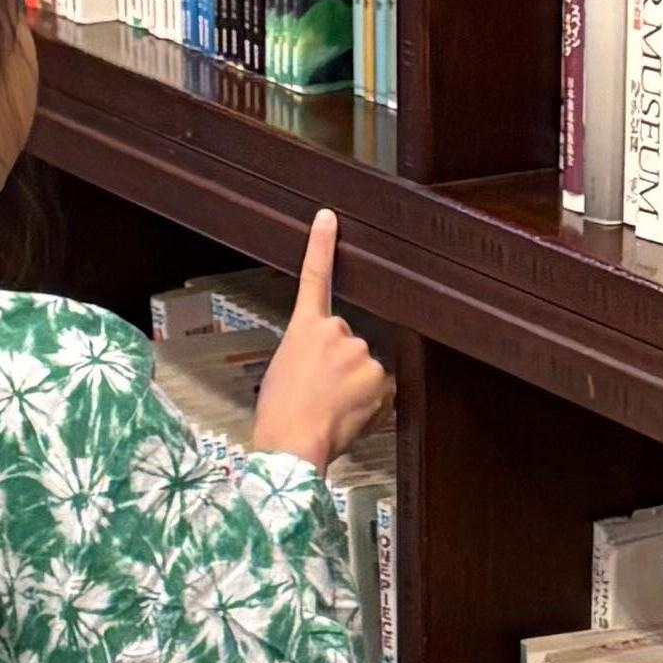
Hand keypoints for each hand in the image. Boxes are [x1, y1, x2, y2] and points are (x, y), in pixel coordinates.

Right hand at [255, 208, 392, 468]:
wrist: (292, 444)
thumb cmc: (280, 415)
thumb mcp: (283, 371)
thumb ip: (310, 355)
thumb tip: (330, 367)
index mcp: (305, 328)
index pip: (315, 278)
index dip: (321, 246)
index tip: (329, 218)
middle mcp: (337, 332)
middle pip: (349, 344)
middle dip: (342, 367)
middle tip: (321, 394)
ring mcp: (361, 353)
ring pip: (367, 368)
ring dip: (357, 387)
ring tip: (333, 409)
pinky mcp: (380, 377)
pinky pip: (382, 390)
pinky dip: (371, 404)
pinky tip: (350, 417)